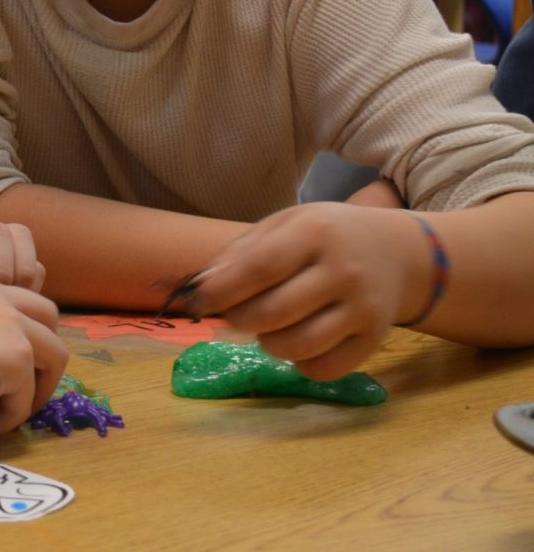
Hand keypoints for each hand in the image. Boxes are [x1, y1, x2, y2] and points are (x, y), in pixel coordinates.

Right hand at [0, 280, 65, 439]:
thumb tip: (2, 367)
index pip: (32, 310)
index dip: (31, 345)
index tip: (7, 377)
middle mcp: (2, 298)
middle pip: (53, 330)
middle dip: (45, 368)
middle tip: (15, 397)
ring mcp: (13, 326)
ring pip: (53, 364)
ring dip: (29, 398)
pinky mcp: (17, 358)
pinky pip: (23, 403)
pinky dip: (1, 423)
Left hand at [190, 203, 428, 379]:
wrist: (395, 252)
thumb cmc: (325, 236)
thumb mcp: (286, 225)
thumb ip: (242, 252)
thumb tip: (201, 286)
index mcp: (315, 233)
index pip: (259, 268)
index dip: (221, 290)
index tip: (199, 301)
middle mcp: (344, 270)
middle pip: (274, 312)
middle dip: (240, 319)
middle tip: (235, 314)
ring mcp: (363, 308)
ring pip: (298, 345)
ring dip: (268, 343)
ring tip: (267, 328)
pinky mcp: (375, 339)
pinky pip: (325, 368)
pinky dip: (300, 363)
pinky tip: (297, 344)